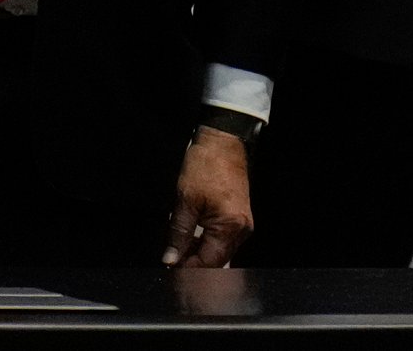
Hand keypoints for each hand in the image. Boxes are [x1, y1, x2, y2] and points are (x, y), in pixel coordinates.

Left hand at [163, 128, 253, 267]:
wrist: (223, 144)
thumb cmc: (205, 166)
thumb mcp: (185, 200)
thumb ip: (179, 232)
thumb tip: (171, 257)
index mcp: (230, 228)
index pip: (209, 261)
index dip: (189, 268)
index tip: (170, 269)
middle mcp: (242, 230)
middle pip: (216, 259)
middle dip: (193, 262)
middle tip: (170, 261)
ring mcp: (242, 225)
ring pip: (219, 250)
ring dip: (199, 252)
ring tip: (176, 250)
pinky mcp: (238, 218)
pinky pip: (222, 239)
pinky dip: (206, 241)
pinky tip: (190, 239)